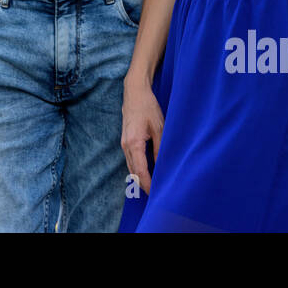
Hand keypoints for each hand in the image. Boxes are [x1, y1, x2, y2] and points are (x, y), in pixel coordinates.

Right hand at [121, 76, 164, 194]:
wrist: (134, 93)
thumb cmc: (148, 108)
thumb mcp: (159, 128)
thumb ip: (160, 149)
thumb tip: (163, 167)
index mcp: (134, 144)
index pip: (141, 171)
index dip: (148, 185)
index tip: (156, 194)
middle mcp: (126, 146)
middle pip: (133, 172)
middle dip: (143, 185)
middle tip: (156, 195)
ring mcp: (123, 144)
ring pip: (131, 167)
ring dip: (140, 178)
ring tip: (152, 187)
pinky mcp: (125, 140)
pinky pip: (130, 160)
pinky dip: (137, 169)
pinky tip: (146, 172)